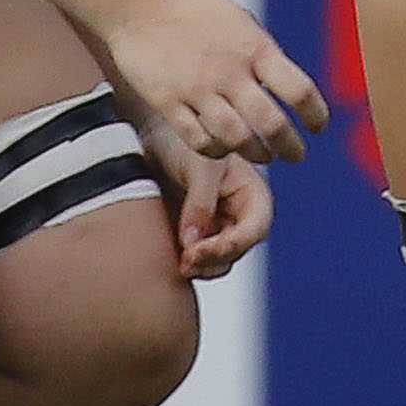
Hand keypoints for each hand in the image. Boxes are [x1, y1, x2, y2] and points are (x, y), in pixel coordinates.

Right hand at [92, 0, 330, 198]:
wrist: (137, 0)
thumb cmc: (191, 7)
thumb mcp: (240, 21)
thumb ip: (262, 53)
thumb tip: (285, 84)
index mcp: (254, 47)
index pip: (299, 90)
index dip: (315, 114)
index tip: (318, 125)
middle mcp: (229, 72)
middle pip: (271, 124)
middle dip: (290, 147)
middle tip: (295, 154)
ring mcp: (197, 89)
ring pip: (237, 139)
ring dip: (257, 154)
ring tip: (263, 155)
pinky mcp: (167, 102)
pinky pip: (199, 141)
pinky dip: (216, 150)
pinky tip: (223, 147)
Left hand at [169, 152, 275, 278]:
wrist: (151, 139)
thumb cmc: (183, 141)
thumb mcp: (198, 165)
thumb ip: (199, 202)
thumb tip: (193, 242)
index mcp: (251, 195)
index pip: (254, 230)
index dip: (230, 245)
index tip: (199, 250)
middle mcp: (239, 215)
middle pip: (236, 251)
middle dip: (212, 259)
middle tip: (186, 260)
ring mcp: (217, 228)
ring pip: (218, 261)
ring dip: (200, 266)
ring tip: (180, 261)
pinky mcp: (195, 237)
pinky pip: (198, 260)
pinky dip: (188, 262)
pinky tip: (173, 257)